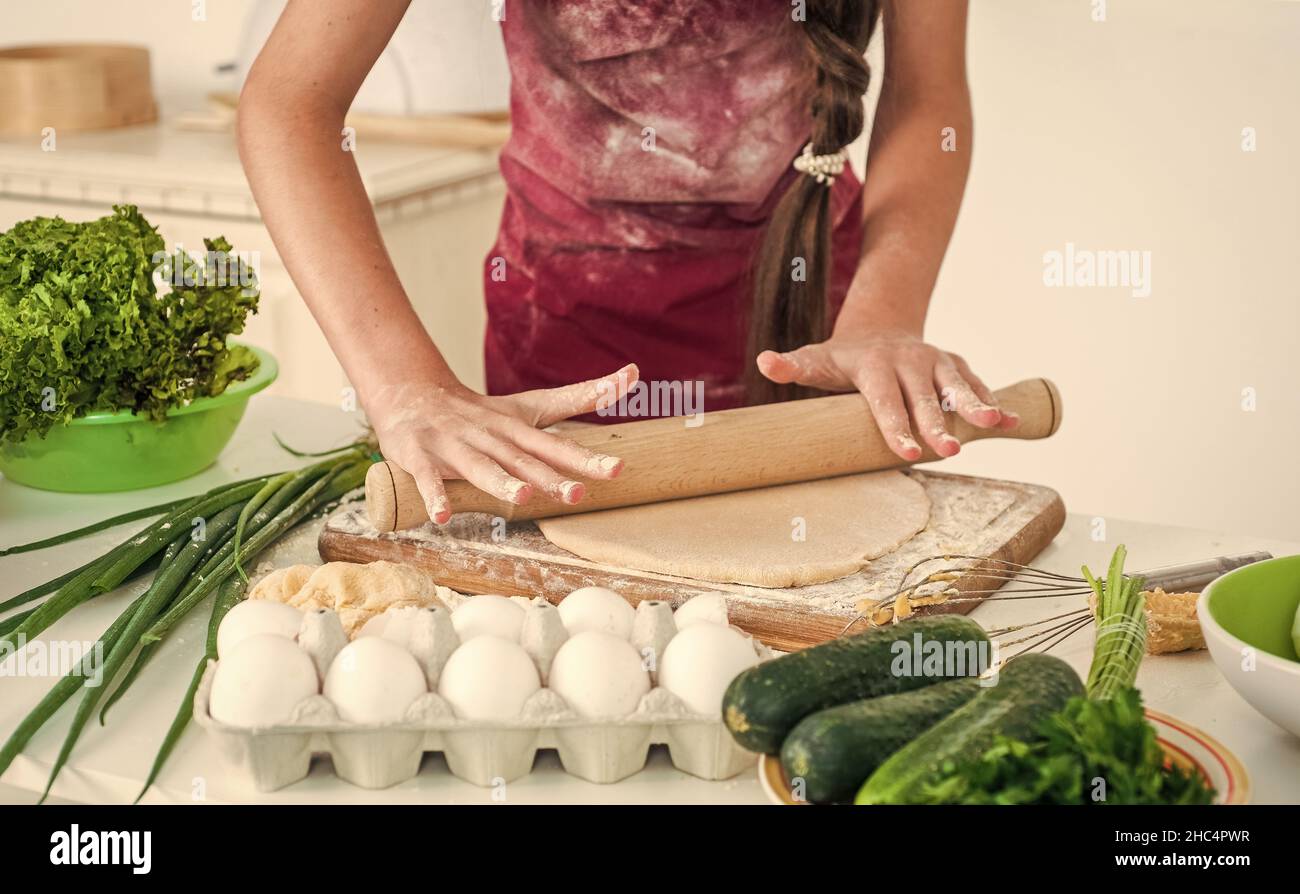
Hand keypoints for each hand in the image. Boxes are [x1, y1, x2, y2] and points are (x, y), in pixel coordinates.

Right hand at [366, 365, 637, 523]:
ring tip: (521, 497)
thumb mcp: (532, 405)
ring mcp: (456, 444)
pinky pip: (429, 478)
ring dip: (500, 481)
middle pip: (525, 459)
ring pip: (481, 466)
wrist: (414, 395)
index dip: (588, 456)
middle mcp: (492, 436)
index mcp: (519, 428)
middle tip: (578, 494)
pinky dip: (436, 496)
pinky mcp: (421, 454)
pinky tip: (443, 518)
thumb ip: (579, 397)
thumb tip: (635, 373)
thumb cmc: (482, 412)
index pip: (559, 443)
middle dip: (551, 476)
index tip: (619, 468)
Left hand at [755, 330, 1017, 460]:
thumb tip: (765, 362)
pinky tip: (1013, 423)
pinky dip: (996, 401)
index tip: (906, 452)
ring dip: (978, 405)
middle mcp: (911, 361)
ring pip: (958, 386)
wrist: (879, 328)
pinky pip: (977, 384)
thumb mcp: (817, 360)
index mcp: (875, 365)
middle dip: (938, 425)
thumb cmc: (843, 358)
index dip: (895, 426)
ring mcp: (937, 363)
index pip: (885, 400)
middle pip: (925, 398)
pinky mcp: (956, 367)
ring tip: (996, 424)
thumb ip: (793, 366)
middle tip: (950, 452)